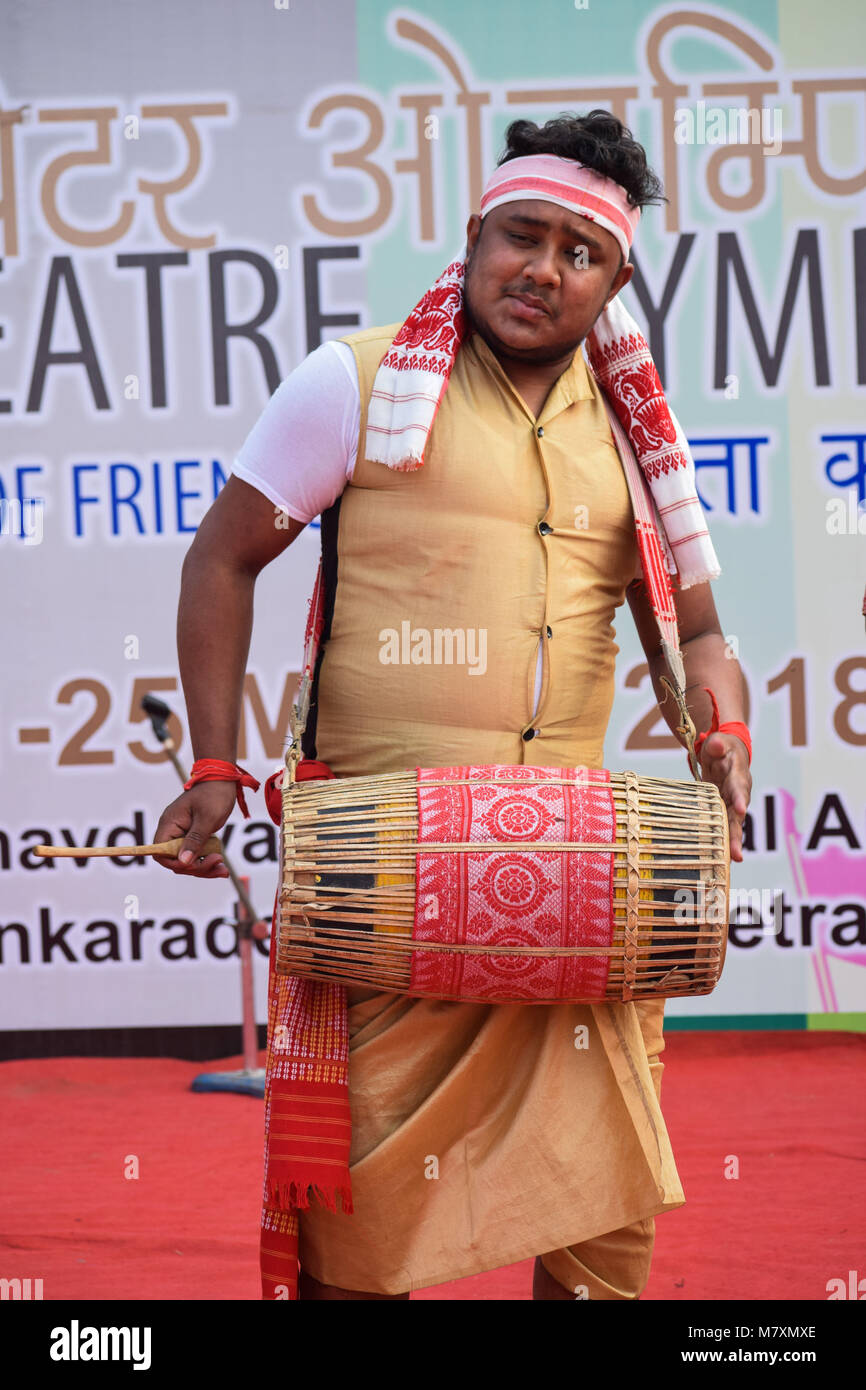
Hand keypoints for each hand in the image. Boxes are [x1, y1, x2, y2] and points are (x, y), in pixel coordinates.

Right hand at [152, 783, 236, 876]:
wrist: (223, 779)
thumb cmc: (214, 794)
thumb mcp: (207, 818)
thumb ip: (194, 840)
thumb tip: (183, 862)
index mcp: (170, 824)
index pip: (161, 852)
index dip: (176, 862)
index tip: (195, 863)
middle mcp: (173, 831)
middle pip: (175, 860)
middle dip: (196, 867)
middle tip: (218, 863)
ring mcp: (183, 834)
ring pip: (187, 860)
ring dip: (204, 867)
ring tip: (223, 869)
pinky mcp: (193, 836)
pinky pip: (196, 854)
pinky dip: (208, 861)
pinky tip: (221, 867)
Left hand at [699, 732, 751, 862]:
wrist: (725, 753)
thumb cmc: (721, 747)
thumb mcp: (718, 742)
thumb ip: (717, 745)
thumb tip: (715, 744)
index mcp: (737, 775)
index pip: (738, 787)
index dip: (739, 798)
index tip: (741, 811)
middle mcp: (739, 793)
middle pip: (738, 814)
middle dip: (737, 834)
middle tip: (737, 854)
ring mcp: (732, 803)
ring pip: (733, 825)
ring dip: (733, 843)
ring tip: (733, 860)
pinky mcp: (724, 810)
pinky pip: (725, 827)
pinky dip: (725, 842)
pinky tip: (723, 859)